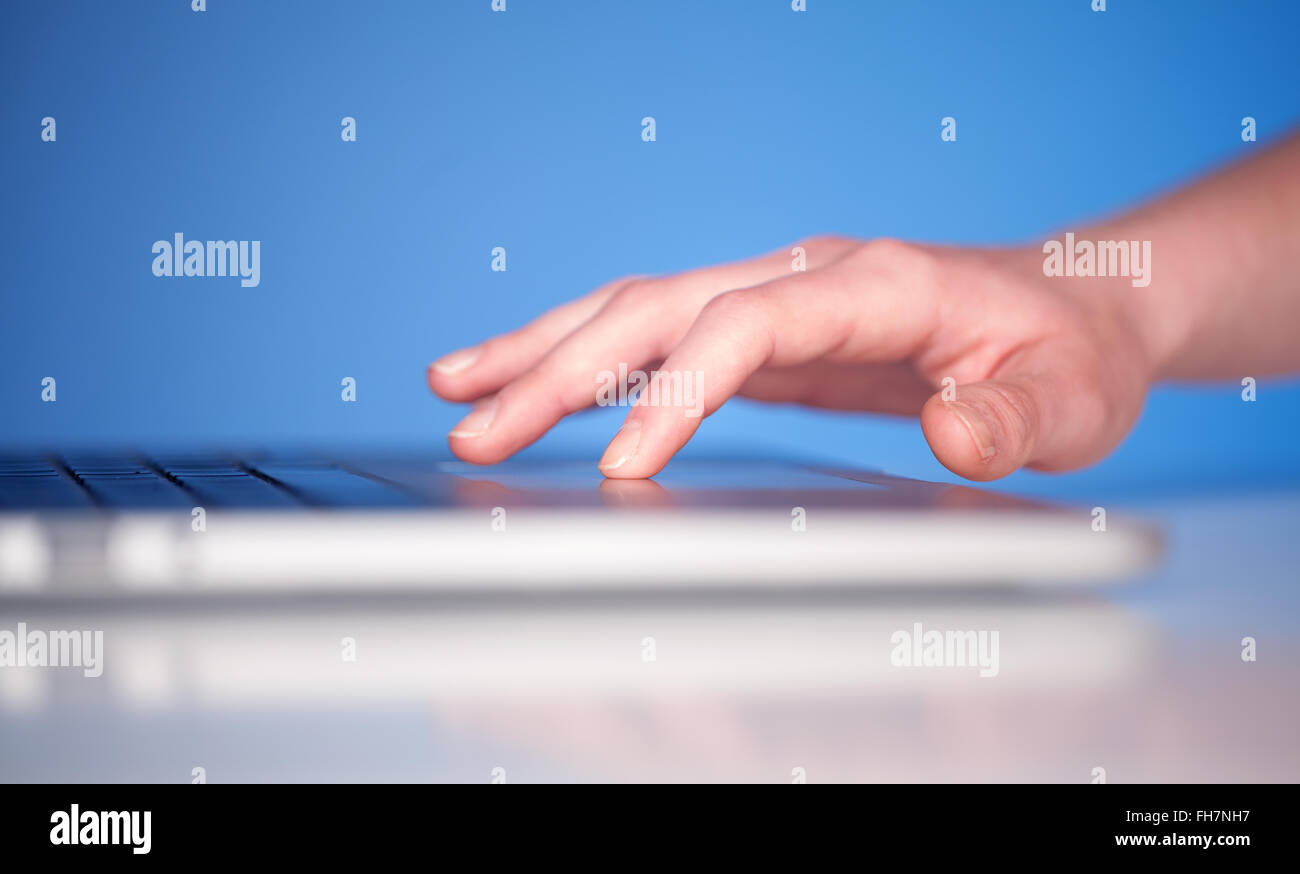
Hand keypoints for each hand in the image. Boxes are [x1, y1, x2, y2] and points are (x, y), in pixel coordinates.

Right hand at [427, 236, 1154, 480]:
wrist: (1071, 309)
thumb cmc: (1068, 354)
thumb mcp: (1070, 399)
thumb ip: (1013, 419)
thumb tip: (953, 434)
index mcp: (874, 285)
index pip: (746, 324)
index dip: (677, 390)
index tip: (621, 470)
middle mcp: (806, 276)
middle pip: (658, 305)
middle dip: (560, 367)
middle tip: (475, 427)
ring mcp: (776, 295)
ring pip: (636, 308)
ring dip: (543, 350)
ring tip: (456, 388)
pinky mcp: (762, 328)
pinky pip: (654, 334)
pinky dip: (584, 357)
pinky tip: (528, 380)